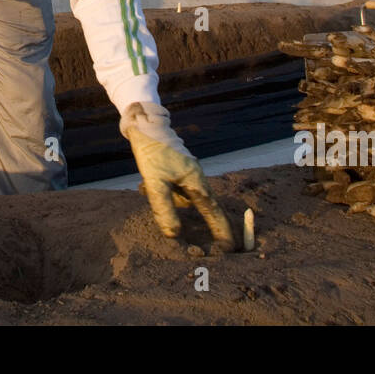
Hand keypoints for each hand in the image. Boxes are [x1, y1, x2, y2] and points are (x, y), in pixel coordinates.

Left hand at [120, 102, 235, 251]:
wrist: (145, 125)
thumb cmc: (152, 153)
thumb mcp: (156, 183)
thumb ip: (165, 209)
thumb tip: (174, 235)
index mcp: (196, 182)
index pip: (213, 212)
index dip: (222, 231)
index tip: (230, 248)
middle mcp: (196, 179)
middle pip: (205, 207)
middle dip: (208, 225)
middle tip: (215, 246)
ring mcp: (187, 174)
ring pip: (185, 198)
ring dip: (171, 202)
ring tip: (149, 191)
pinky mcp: (176, 170)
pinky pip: (174, 189)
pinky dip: (164, 192)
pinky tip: (145, 185)